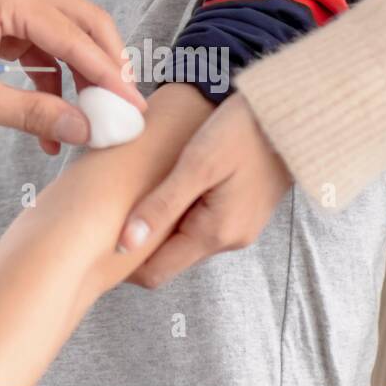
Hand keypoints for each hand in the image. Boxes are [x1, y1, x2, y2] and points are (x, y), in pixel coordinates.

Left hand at [0, 0, 144, 154]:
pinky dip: (52, 70)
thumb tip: (85, 130)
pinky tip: (55, 113)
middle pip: (83, 20)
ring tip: (89, 119)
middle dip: (105, 65)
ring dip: (80, 72)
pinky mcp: (0, 4)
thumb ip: (33, 114)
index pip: (75, 36)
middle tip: (123, 108)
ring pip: (67, 28)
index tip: (133, 106)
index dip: (108, 75)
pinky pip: (43, 35)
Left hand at [116, 94, 291, 286]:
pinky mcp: (241, 209)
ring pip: (184, 238)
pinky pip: (199, 221)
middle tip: (102, 213)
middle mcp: (229, 239)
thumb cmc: (243, 131)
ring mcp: (238, 226)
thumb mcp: (198, 164)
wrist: (292, 113)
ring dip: (157, 223)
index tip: (93, 242)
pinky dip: (176, 211)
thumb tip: (125, 244)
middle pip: (169, 256)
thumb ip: (162, 205)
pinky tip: (160, 186)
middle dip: (136, 242)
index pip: (156, 272)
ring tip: (127, 195)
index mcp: (216, 234)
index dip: (122, 264)